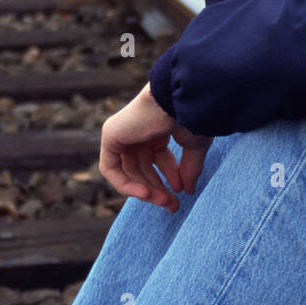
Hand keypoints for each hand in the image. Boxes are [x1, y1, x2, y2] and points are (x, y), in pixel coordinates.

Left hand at [98, 83, 213, 213]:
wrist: (180, 99)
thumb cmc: (191, 115)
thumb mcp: (195, 147)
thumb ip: (189, 168)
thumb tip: (188, 192)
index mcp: (157, 128)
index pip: (158, 160)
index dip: (170, 178)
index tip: (183, 193)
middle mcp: (138, 130)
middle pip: (142, 168)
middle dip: (158, 188)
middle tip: (172, 205)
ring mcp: (123, 132)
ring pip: (128, 172)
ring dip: (146, 190)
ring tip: (164, 201)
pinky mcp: (110, 136)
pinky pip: (111, 169)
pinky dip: (126, 185)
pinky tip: (146, 193)